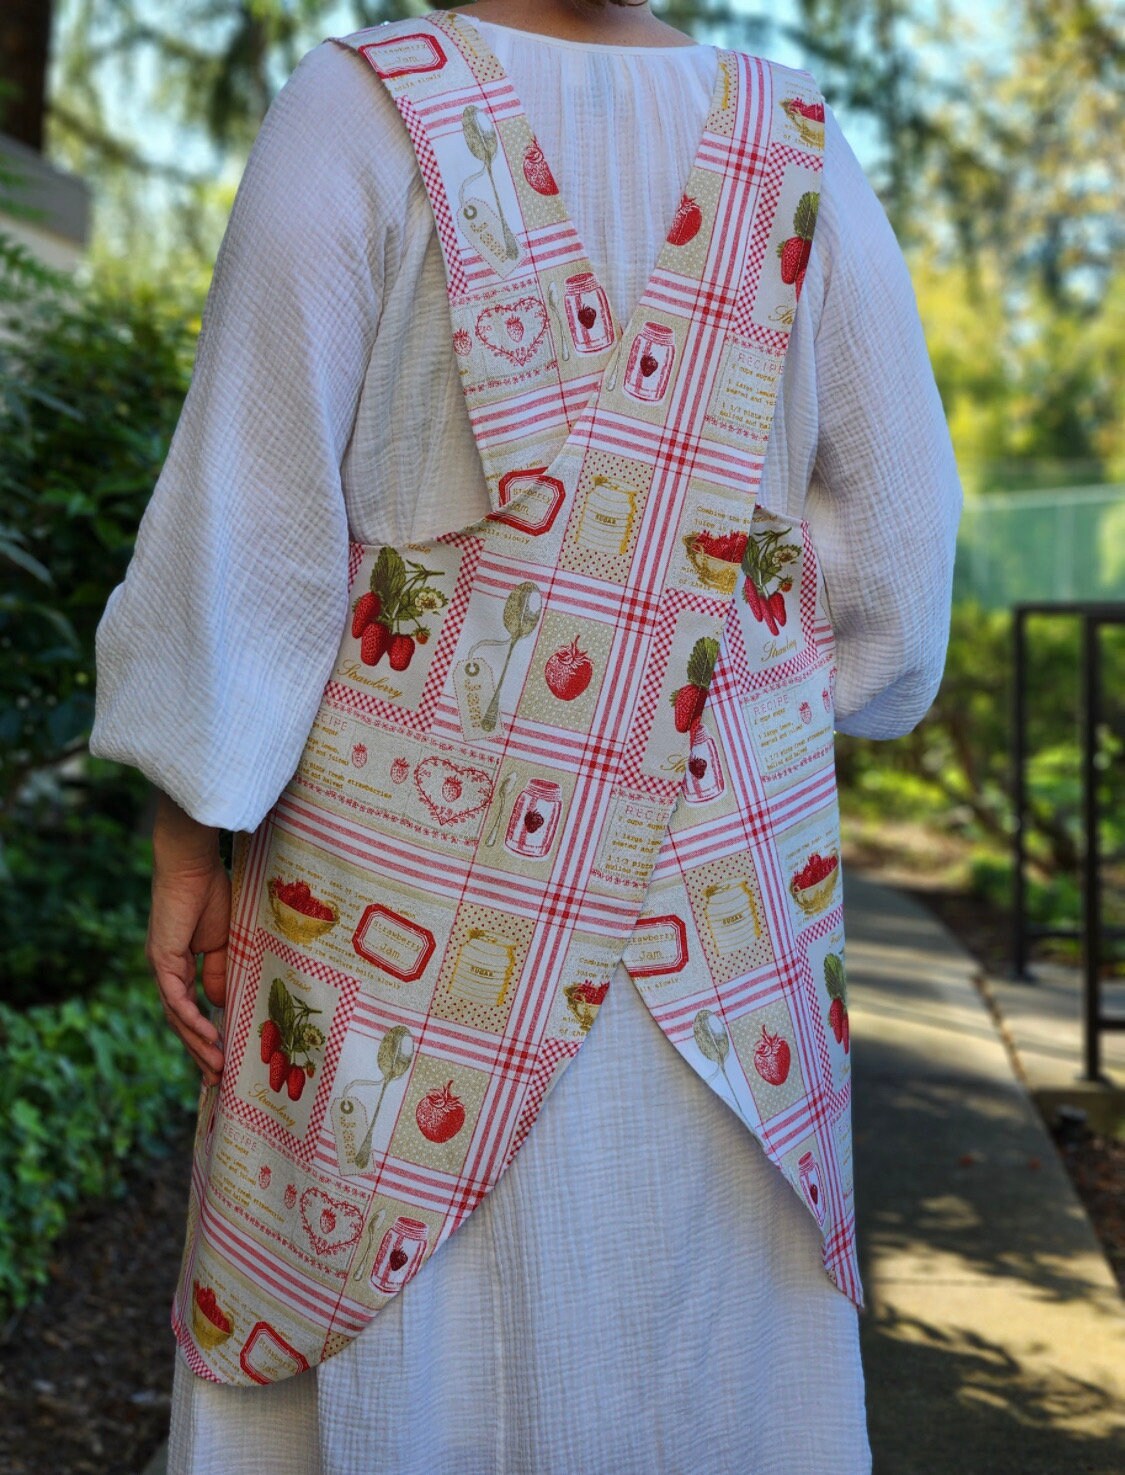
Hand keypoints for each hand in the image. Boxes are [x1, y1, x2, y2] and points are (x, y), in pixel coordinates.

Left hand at [146, 790, 230, 1087]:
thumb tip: (221, 1004)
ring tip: (216, 1067)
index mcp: (178, 966)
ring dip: (196, 1044)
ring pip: (176, 1017)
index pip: (188, 1010)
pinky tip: (207, 1037)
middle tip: (216, 1078)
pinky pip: (176, 998)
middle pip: (180, 1022)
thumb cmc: (209, 893)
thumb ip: (220, 972)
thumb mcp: (224, 941)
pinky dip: (190, 1020)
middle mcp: (165, 972)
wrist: (192, 865)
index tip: (219, 1059)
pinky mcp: (162, 960)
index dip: (202, 1036)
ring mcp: (161, 967)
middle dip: (198, 1051)